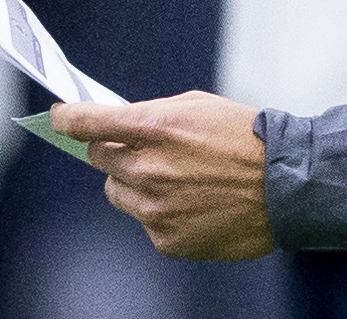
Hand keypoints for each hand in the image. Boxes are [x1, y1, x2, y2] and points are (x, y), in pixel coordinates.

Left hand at [51, 92, 273, 260]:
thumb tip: (116, 124)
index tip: (60, 117)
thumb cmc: (245, 139)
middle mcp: (150, 169)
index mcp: (156, 128)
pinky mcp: (166, 239)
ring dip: (133, 182)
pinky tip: (191, 203)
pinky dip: (158, 211)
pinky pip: (143, 220)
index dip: (68, 119)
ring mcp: (156, 208)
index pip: (88, 123)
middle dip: (114, 150)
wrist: (286, 186)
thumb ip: (150, 114)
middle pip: (99, 158)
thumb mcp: (197, 106)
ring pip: (116, 192)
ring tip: (175, 179)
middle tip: (143, 149)